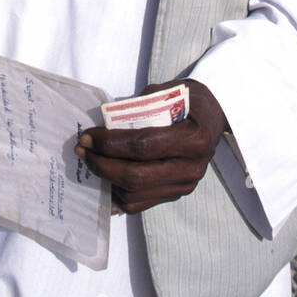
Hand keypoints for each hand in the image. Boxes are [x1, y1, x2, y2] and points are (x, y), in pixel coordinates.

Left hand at [74, 79, 228, 214]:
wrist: (214, 117)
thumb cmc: (189, 100)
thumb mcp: (167, 92)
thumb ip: (139, 107)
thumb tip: (103, 122)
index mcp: (194, 138)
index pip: (143, 146)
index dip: (110, 143)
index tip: (88, 135)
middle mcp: (192, 167)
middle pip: (136, 175)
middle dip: (102, 163)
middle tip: (82, 149)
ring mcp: (185, 185)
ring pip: (135, 193)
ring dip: (106, 179)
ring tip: (90, 160)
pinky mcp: (176, 194)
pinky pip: (140, 204)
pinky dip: (117, 194)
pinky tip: (104, 179)